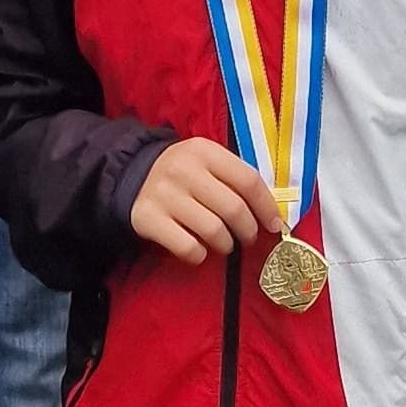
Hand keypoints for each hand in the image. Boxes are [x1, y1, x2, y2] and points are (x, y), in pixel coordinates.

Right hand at [130, 136, 282, 265]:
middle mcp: (184, 170)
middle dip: (248, 230)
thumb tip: (271, 215)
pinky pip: (187, 247)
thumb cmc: (183, 173)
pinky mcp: (148, 218)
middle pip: (233, 208)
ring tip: (224, 244)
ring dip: (226, 244)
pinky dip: (199, 255)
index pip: (248, 180)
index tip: (274, 224)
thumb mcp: (207, 162)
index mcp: (205, 152)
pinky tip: (198, 251)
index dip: (266, 206)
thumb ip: (235, 179)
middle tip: (247, 238)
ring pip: (213, 230)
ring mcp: (165, 194)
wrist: (130, 174)